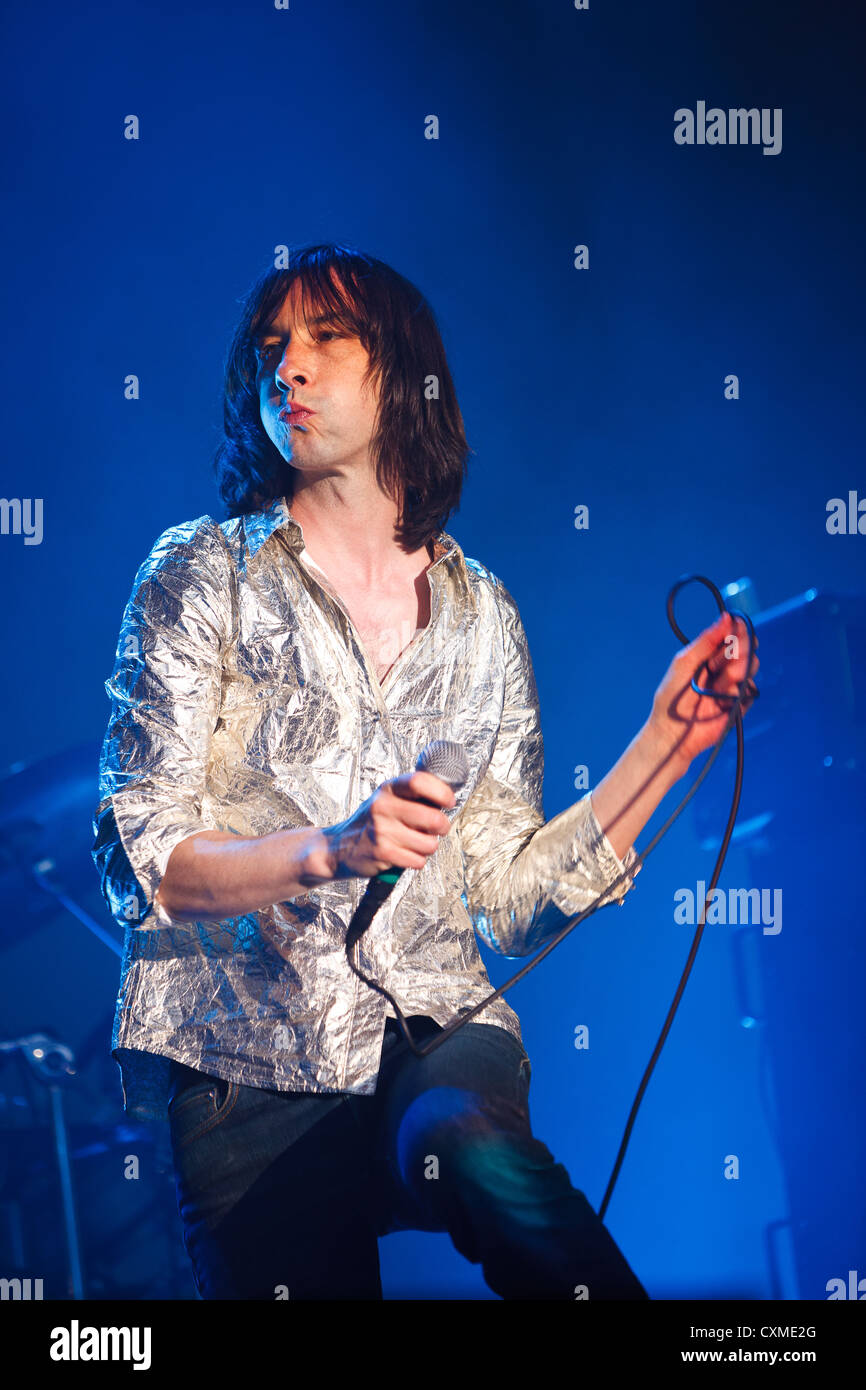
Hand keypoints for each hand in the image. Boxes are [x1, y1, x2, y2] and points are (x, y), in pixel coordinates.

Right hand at [319, 770, 455, 879]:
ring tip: (415, 843)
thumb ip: (413, 796)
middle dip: (442, 827)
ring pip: (429, 843)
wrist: (339, 847)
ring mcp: (382, 830)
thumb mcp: (387, 799)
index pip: (420, 782)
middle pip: (432, 817)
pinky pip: (418, 860)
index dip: (441, 792)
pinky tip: (405, 854)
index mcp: (388, 789)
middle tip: (438, 828)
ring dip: (428, 847)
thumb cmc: (370, 823)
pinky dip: (416, 860)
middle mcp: (383, 807)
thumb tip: (446, 797)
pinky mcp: (383, 853)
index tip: (449, 801)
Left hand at [647, 612, 759, 771]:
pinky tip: (725, 698)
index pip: (731, 635)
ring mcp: (732, 685)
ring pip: (751, 666)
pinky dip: (738, 691)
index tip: (737, 628)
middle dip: (740, 649)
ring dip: (738, 670)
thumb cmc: (672, 697)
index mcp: (708, 655)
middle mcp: (723, 668)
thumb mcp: (685, 662)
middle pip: (746, 648)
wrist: (674, 731)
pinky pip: (749, 690)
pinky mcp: (739, 703)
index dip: (737, 631)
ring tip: (724, 680)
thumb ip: (706, 641)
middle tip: (726, 658)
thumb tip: (727, 617)